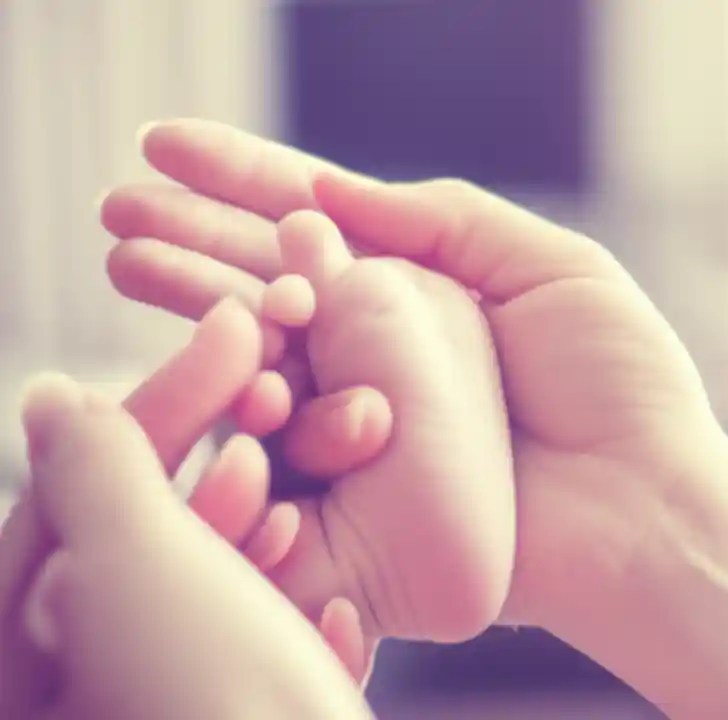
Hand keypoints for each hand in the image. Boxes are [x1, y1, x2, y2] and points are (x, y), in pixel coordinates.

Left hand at [17, 374, 371, 719]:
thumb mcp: (135, 559)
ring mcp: (168, 711)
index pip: (78, 491)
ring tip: (299, 518)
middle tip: (275, 430)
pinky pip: (272, 659)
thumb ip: (90, 468)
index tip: (238, 334)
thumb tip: (51, 397)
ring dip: (267, 541)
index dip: (161, 401)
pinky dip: (306, 626)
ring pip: (216, 596)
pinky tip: (338, 617)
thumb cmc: (217, 697)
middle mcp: (82, 695)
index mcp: (20, 662)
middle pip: (145, 543)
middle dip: (218, 477)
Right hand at [101, 120, 727, 628]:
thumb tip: (324, 186)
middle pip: (276, 286)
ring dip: (195, 307)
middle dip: (196, 243)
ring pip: (265, 356)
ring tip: (128, 264)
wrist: (648, 505)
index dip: (245, 184)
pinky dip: (236, 402)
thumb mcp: (552, 267)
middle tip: (117, 211)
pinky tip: (197, 360)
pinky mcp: (357, 497)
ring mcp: (370, 425)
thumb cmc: (620, 384)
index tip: (169, 147)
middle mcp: (392, 355)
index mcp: (434, 296)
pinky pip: (279, 447)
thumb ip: (446, 221)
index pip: (324, 227)